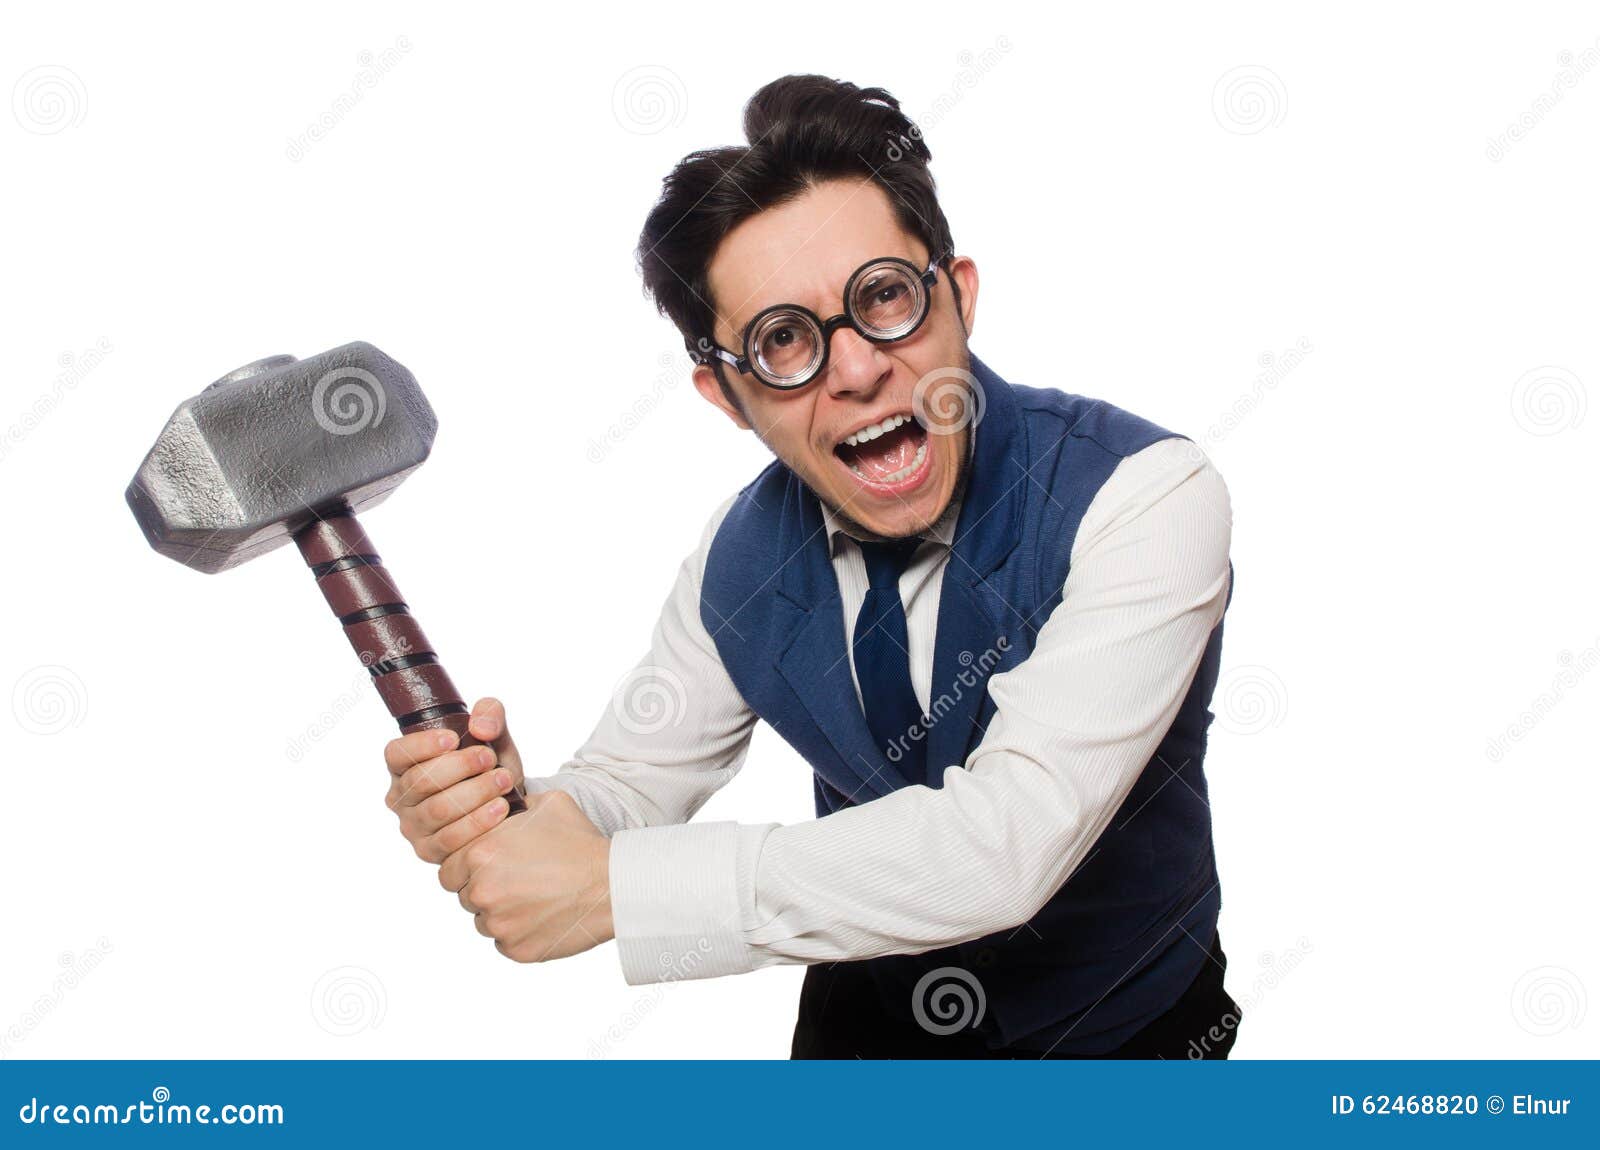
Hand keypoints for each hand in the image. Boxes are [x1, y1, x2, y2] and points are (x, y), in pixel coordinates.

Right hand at [383, 697, 525, 863]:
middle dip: (460, 767)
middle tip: (489, 758)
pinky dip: (478, 821)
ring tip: (503, 780)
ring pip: (437, 809)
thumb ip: (490, 715)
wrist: (508, 802)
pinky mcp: (431, 850)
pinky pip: (450, 839)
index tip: (454, 738)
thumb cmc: (490, 767)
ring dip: (475, 792)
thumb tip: (480, 727)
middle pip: (420, 781)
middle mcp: (402, 797)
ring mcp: (413, 826)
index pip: (397, 753)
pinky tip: (500, 807)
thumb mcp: (494, 736)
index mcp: (405, 765)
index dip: (422, 745)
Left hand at [438, 790, 613, 961]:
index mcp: (480, 853)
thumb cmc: (580, 842)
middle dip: (481, 887)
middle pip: (463, 894)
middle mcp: (481, 890)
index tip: (491, 864)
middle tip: (512, 881)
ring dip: (500, 911)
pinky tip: (542, 915)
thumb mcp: (546, 804)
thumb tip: (500, 802)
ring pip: (482, 920)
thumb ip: (512, 806)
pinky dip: (518, 932)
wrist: (612, 883)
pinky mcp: (515, 949)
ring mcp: (498, 924)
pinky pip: (504, 942)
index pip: (449, 866)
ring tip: (533, 897)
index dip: (468, 865)